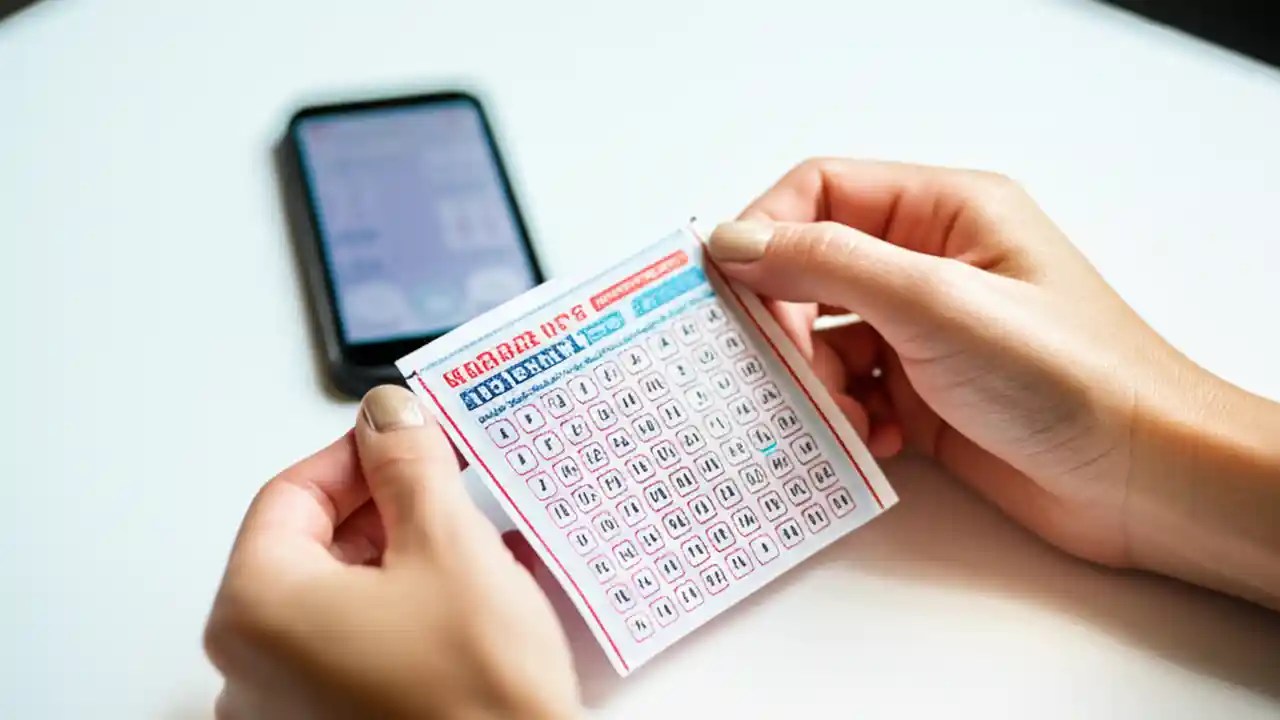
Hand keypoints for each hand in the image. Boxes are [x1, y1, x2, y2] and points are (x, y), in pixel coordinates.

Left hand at [204, 386, 580, 718]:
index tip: (408, 437)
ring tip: (474, 542)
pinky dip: (411, 611)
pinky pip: (363, 647)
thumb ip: (408, 464)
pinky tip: (472, 596)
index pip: (290, 495)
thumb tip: (388, 415)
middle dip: (388, 508)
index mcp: (256, 611)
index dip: (358, 454)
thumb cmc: (472, 700)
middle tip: (447, 484)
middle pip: (312, 549)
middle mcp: (253, 668)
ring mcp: (291, 709)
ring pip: (344, 599)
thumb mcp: (448, 546)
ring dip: (408, 558)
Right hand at [708, 159, 1279, 606]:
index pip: (821, 191)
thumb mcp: (936, 301)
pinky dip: (846, 416)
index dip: (766, 232)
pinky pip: (853, 390)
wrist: (1143, 480)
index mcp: (944, 210)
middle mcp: (932, 263)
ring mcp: (928, 331)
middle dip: (786, 322)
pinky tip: (873, 440)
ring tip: (843, 415)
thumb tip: (734, 239)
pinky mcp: (928, 393)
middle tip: (780, 371)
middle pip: (814, 269)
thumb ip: (828, 262)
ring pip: (826, 338)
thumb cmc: (1066, 375)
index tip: (727, 288)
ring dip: (816, 381)